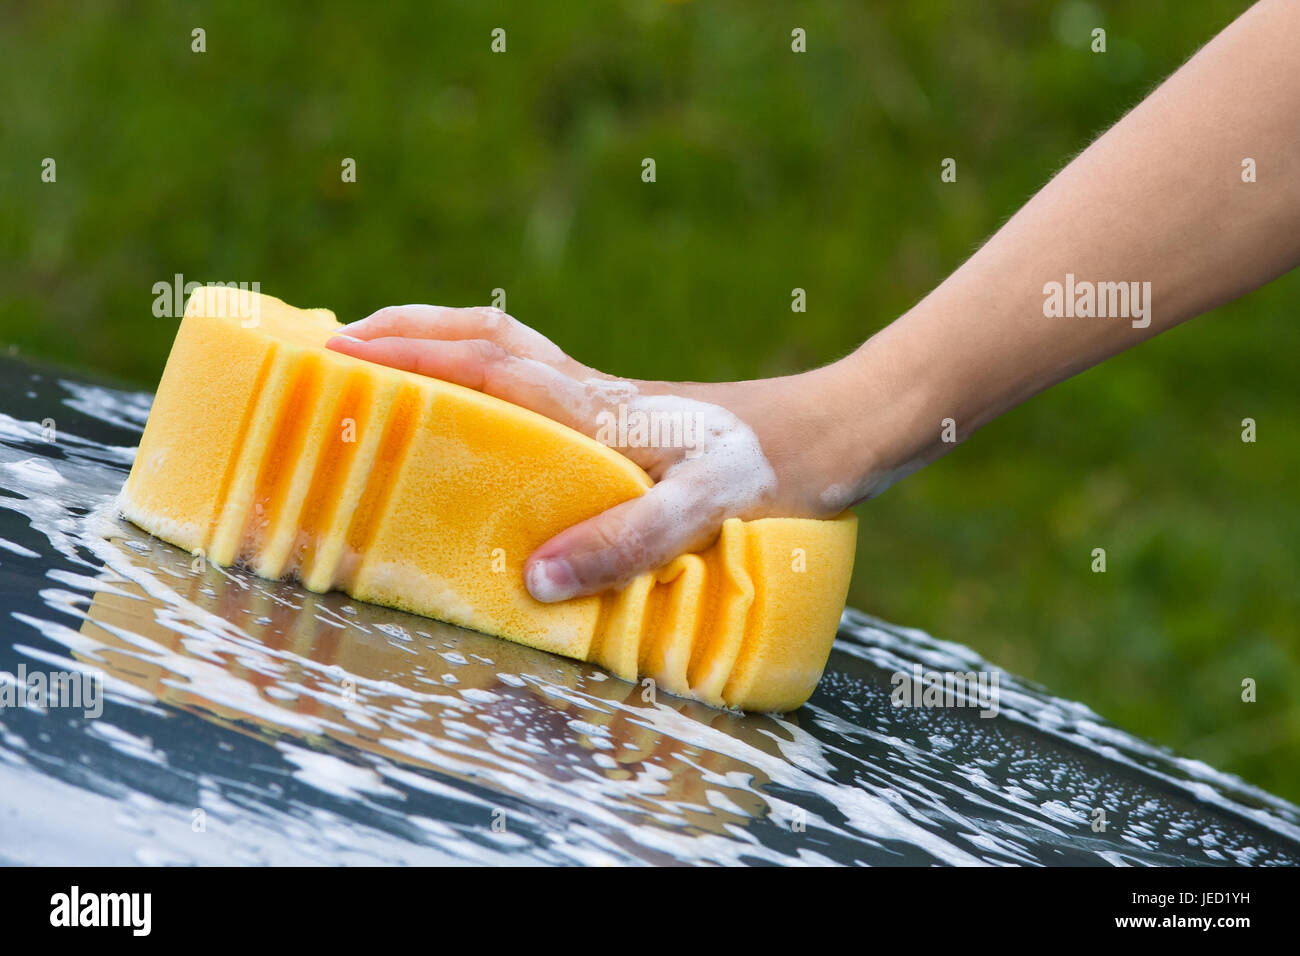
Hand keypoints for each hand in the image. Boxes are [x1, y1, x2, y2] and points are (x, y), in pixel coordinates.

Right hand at [325, 306, 865, 601]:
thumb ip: (629, 539)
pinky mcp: (627, 421)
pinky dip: (489, 378)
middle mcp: (592, 394)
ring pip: (509, 351)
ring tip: (392, 367)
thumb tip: (534, 576)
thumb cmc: (777, 469)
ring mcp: (609, 402)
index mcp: (595, 408)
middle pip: (485, 336)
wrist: (835, 435)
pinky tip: (490, 420)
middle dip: (408, 330)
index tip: (337, 354)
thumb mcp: (708, 510)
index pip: (483, 365)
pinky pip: (538, 384)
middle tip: (341, 345)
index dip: (408, 356)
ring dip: (444, 345)